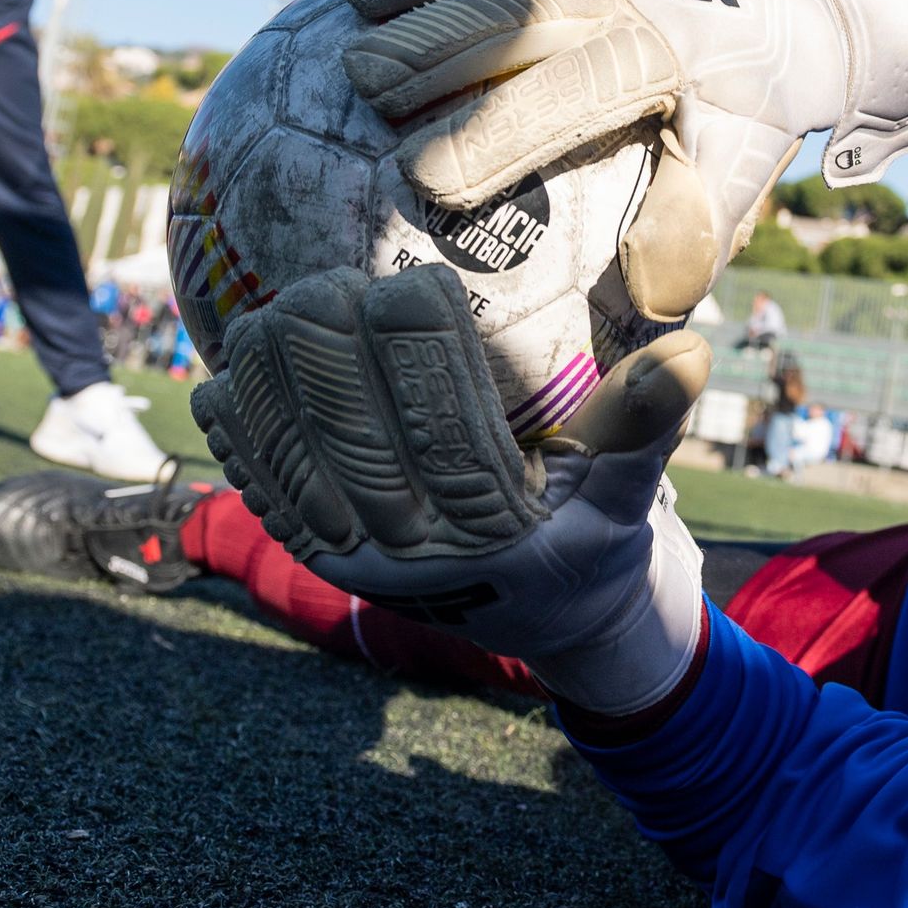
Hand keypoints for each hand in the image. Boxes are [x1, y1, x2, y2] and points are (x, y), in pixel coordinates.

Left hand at [194, 263, 707, 714]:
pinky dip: (239, 443)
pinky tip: (217, 386)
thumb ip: (644, 425)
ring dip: (274, 387)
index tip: (414, 280)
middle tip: (328, 282)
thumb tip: (690, 352)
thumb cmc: (594, 543)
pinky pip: (268, 498)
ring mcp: (363, 565)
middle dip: (332, 357)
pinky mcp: (325, 563)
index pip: (449, 430)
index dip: (423, 353)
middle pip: (357, 441)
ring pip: (299, 465)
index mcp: (497, 540)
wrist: (552, 626)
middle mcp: (420, 560)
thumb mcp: (627, 492)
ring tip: (270, 312)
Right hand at [332, 0, 907, 323]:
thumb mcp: (729, 195)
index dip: (495, 131)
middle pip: (527, 8)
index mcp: (668, 66)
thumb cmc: (738, 132)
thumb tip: (623, 321)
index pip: (571, 96)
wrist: (784, 20)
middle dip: (438, 38)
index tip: (422, 176)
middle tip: (358, 78)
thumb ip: (676, 252)